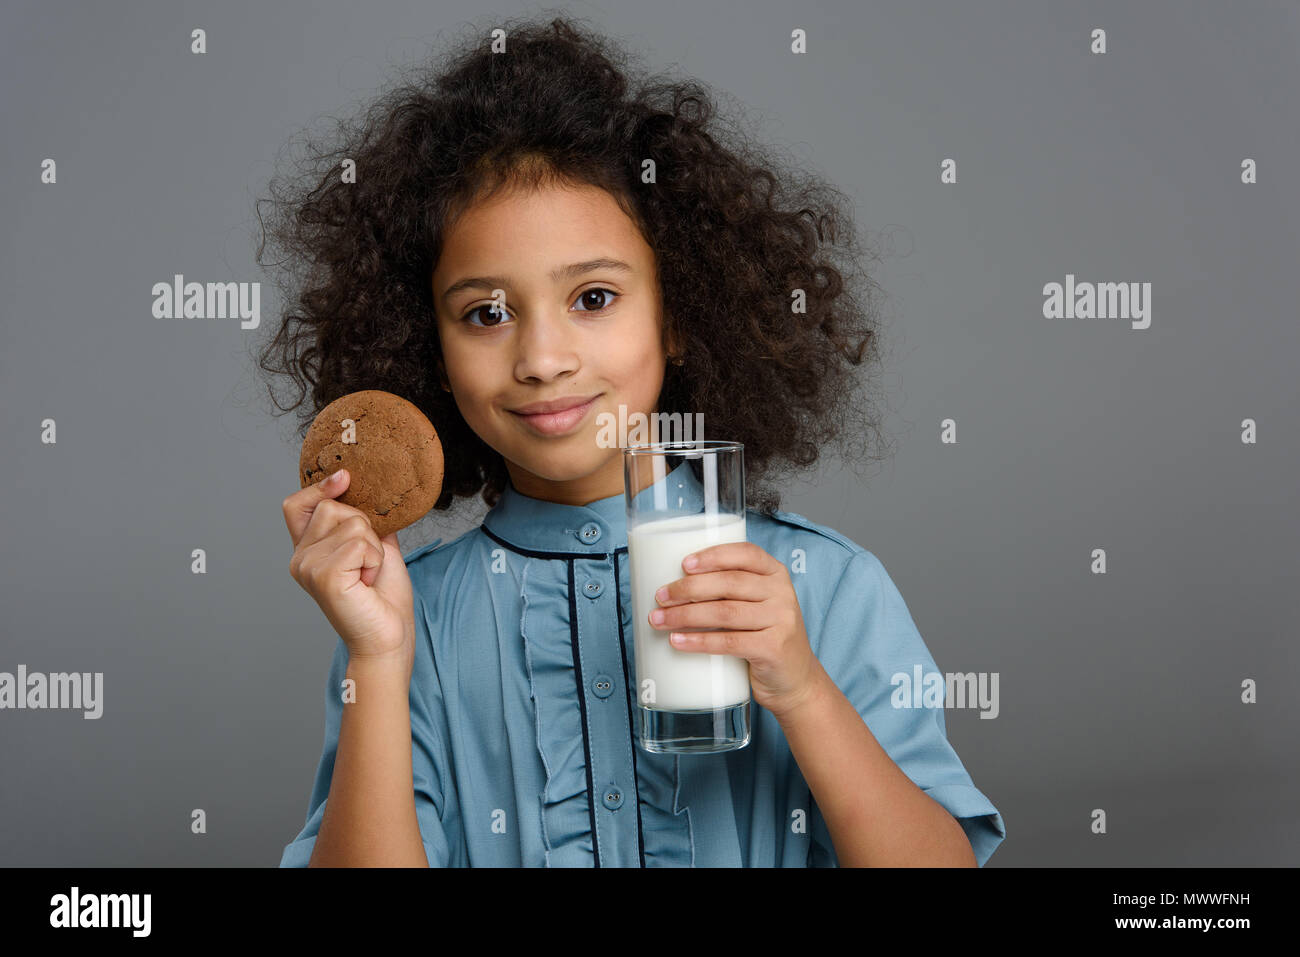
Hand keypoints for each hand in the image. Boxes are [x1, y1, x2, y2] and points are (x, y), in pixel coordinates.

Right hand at [283, 468, 414, 663]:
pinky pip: (359, 542)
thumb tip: (370, 493)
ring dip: (373, 546)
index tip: (345, 478)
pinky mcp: (323, 576)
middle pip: (333, 507)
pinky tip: (367, 581)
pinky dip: (374, 558)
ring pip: (351, 522)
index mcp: (308, 551)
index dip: (318, 488)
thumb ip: (366, 524)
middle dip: (365, 527)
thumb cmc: (383, 598)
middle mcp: (300, 558)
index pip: (296, 505)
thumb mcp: (376, 549)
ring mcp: (307, 567)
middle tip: (368, 563)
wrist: (389, 637)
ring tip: (368, 574)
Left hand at [647, 542, 826, 720]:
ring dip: (685, 615)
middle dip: (688, 589)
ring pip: (725, 612)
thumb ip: (731, 590)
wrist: (794, 679)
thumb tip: (675, 585)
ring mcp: (780, 621)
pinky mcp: (773, 649)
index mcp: (776, 574)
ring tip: (659, 620)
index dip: (714, 556)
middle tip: (660, 597)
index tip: (684, 564)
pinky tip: (678, 641)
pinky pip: (729, 642)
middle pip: (729, 583)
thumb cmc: (764, 636)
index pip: (746, 553)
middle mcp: (782, 593)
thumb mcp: (757, 605)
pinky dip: (699, 641)